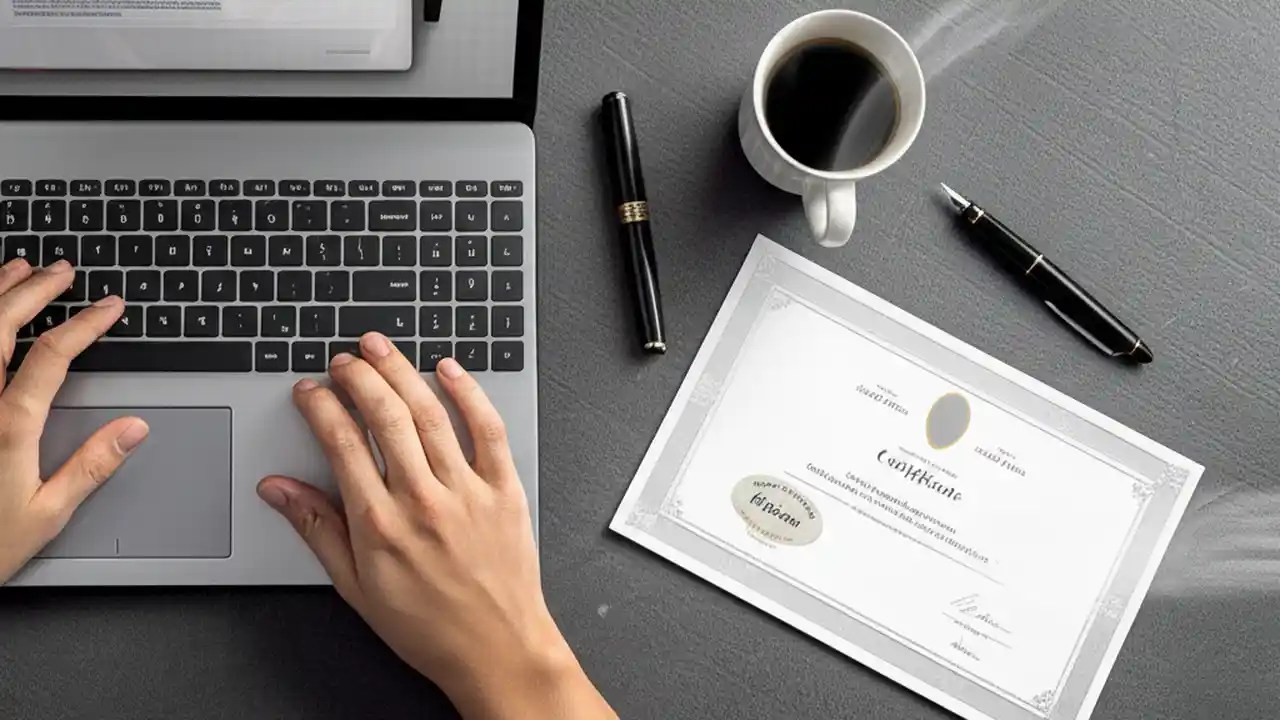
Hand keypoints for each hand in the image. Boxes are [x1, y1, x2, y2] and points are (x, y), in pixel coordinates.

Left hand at [0, 259, 148, 583]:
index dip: (85, 324)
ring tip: (20, 268)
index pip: (52, 356)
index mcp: (7, 426)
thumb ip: (92, 465)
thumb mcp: (47, 514)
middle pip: (2, 326)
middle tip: (64, 271)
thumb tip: (134, 429)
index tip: (110, 306)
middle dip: (37, 290)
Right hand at [258, 333, 614, 719]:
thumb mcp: (355, 586)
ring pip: (430, 414)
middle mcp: (422, 501)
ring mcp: (467, 491)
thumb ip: (316, 528)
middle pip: (385, 416)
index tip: (310, 391)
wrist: (495, 649)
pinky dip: (468, 394)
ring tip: (379, 348)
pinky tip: (449, 370)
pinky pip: (487, 429)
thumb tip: (278, 490)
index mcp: (379, 524)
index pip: (341, 443)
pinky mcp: (505, 490)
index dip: (321, 407)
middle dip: (358, 377)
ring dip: (400, 372)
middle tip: (343, 359)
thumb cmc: (428, 626)